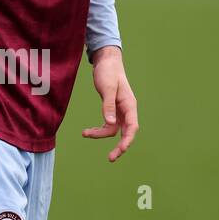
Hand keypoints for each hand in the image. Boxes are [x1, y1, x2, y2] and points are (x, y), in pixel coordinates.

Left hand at [81, 46, 138, 162]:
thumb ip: (108, 106)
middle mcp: (127, 109)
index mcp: (129, 105)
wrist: (106, 60)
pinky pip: (108, 124)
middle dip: (119, 146)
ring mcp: (120, 110)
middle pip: (126, 132)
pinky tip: (88, 131)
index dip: (127, 140)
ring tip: (85, 134)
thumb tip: (110, 124)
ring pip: (114, 129)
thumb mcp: (107, 88)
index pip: (132, 127)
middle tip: (110, 158)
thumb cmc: (108, 72)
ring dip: (101, 135)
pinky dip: (99, 129)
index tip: (120, 150)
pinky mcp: (112, 109)